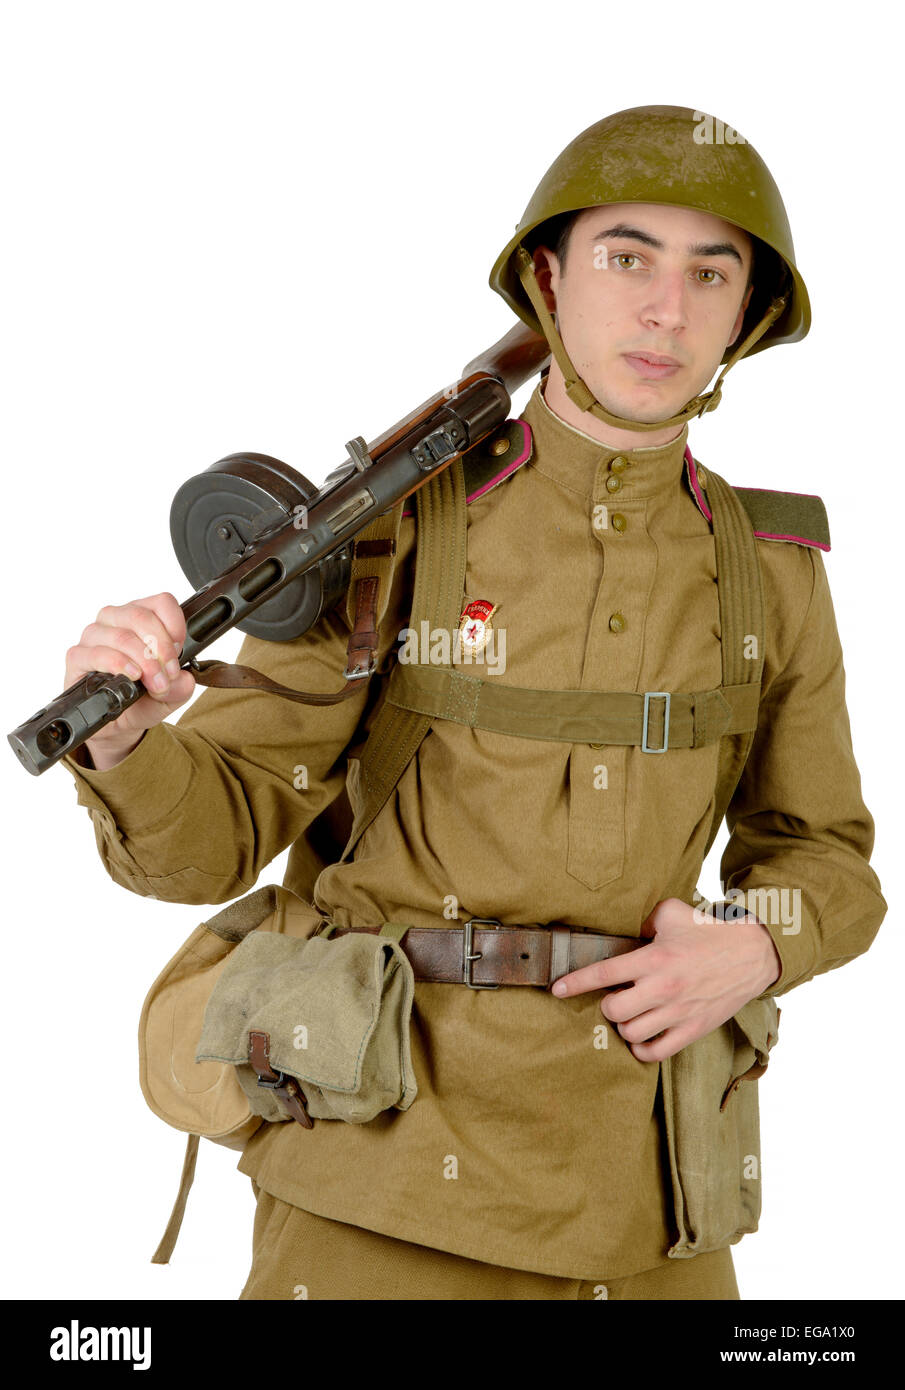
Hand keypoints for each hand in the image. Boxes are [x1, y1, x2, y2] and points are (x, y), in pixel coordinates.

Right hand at [65, 592, 195, 762]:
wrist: (118, 725)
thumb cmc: (142, 699)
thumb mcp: (172, 693)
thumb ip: (182, 685)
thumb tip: (183, 679)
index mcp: (141, 618)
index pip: (161, 603)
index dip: (174, 625)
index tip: (181, 650)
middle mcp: (116, 620)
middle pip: (141, 616)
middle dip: (161, 647)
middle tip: (169, 673)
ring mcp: (94, 636)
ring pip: (122, 635)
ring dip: (144, 660)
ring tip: (155, 682)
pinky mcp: (78, 656)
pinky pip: (97, 653)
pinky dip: (118, 664)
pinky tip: (131, 675)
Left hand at [551, 897, 780, 1061]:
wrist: (752, 953)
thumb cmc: (708, 931)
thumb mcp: (671, 913)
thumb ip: (642, 917)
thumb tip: (620, 924)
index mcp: (655, 958)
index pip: (605, 973)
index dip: (576, 982)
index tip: (557, 989)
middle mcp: (664, 988)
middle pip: (614, 1010)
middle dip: (607, 1005)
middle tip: (616, 996)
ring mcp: (679, 1012)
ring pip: (631, 1033)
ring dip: (624, 1025)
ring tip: (632, 1013)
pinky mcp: (693, 1029)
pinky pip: (656, 1052)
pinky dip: (641, 1049)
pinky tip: (641, 1037)